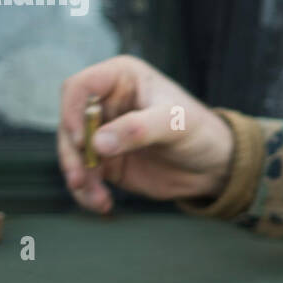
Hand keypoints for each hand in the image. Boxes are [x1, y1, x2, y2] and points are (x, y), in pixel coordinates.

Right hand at [57, 55, 233, 213]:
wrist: (213, 164)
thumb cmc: (199, 131)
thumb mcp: (175, 124)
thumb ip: (139, 129)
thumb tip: (97, 144)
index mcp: (120, 77)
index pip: (79, 87)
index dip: (72, 112)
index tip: (84, 141)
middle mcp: (105, 102)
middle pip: (69, 123)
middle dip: (72, 154)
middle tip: (81, 179)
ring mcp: (103, 132)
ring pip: (72, 153)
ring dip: (79, 178)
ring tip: (98, 199)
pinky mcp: (105, 160)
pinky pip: (84, 175)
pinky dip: (88, 191)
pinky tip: (103, 204)